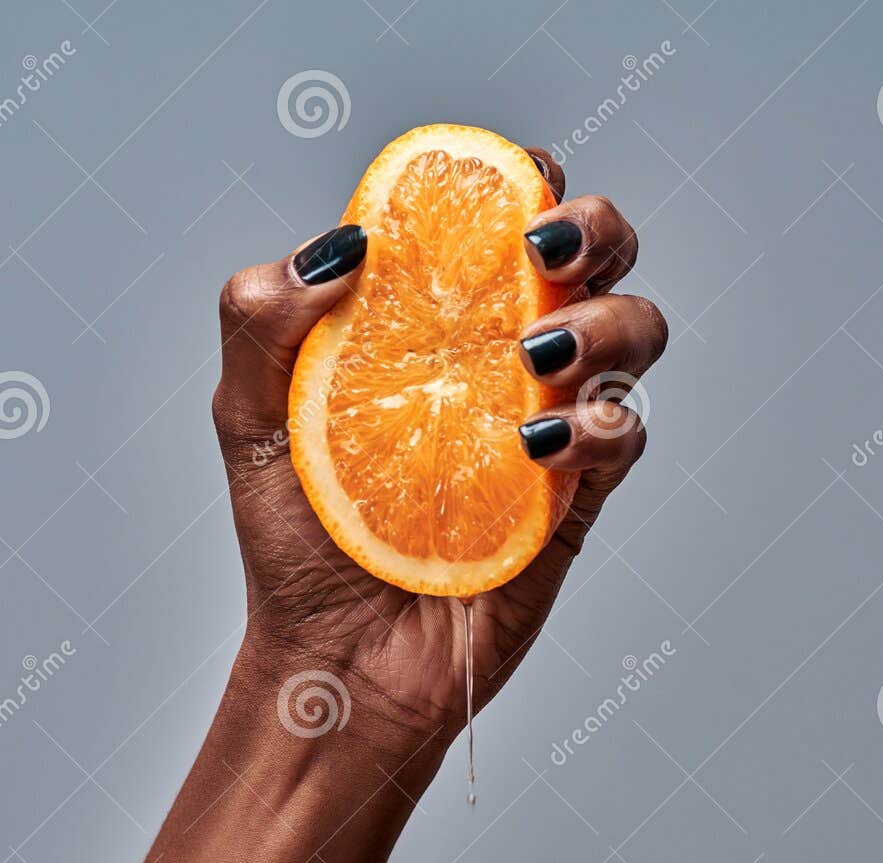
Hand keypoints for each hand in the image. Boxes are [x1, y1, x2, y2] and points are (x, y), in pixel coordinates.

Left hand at [212, 148, 666, 761]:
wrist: (333, 661)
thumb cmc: (297, 541)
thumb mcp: (245, 416)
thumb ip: (260, 315)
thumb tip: (340, 245)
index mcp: (438, 323)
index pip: (501, 220)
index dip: (520, 180)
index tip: (502, 186)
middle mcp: (506, 360)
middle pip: (599, 255)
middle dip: (596, 226)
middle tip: (544, 249)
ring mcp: (551, 425)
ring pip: (637, 330)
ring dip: (607, 320)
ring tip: (537, 354)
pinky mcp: (577, 498)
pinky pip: (625, 436)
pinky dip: (598, 425)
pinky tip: (536, 445)